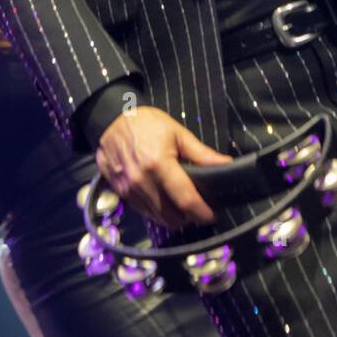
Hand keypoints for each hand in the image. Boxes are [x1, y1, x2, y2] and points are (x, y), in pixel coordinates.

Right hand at [95, 105, 231, 229]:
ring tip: (181, 205)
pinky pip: (142, 211)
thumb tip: (226, 164)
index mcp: (158, 164)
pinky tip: (163, 200)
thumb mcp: (178, 133)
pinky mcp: (119, 191)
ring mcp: (127, 188)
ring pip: (156, 217)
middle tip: (197, 207)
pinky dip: (156, 211)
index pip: (185, 200)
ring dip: (172, 217)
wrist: (111, 119)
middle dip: (188, 217)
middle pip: (171, 216)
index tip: (211, 216)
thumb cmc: (146, 123)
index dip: (202, 213)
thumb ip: (202, 154)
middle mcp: (141, 180)